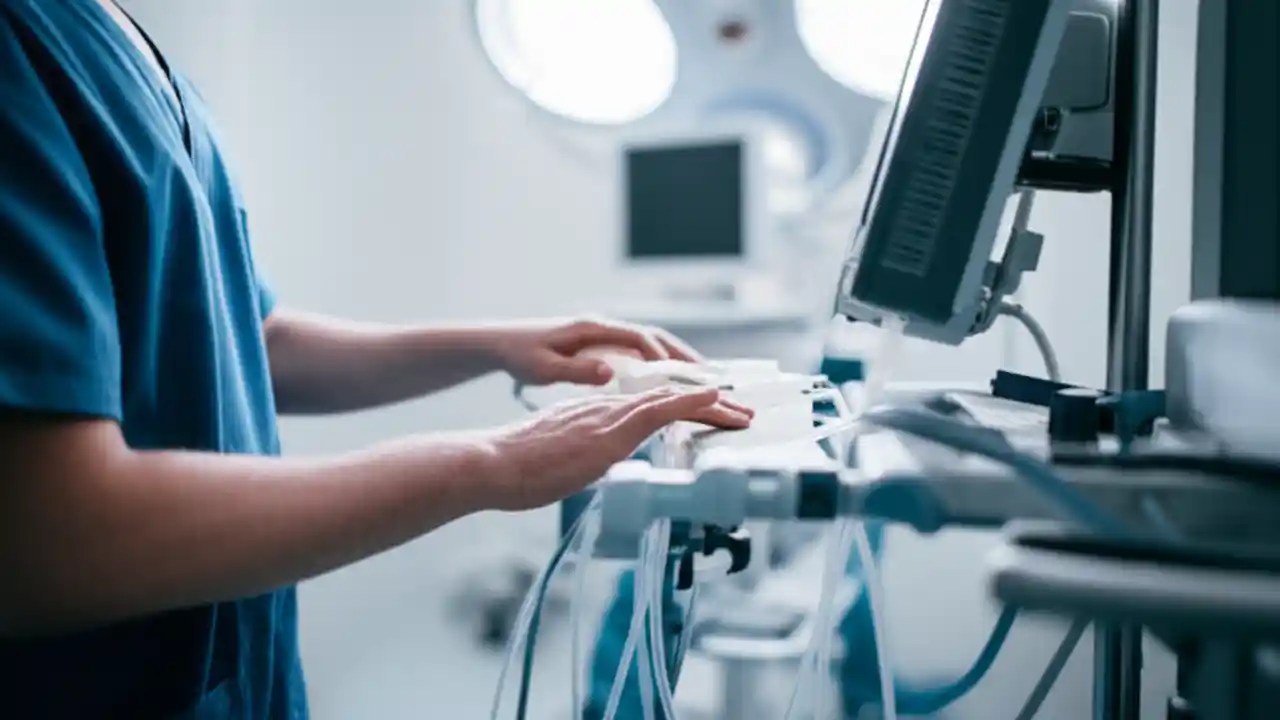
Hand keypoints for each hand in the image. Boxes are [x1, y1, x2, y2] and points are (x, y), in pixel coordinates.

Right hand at [480, 388, 751, 510]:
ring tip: (741, 412)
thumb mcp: (554, 460)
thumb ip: (577, 459)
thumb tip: (586, 470)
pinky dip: (691, 402)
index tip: (705, 413)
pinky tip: (715, 401)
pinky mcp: (610, 429)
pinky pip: (659, 409)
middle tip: (738, 411)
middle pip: (664, 398)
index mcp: (589, 413)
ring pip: (670, 401)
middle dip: (705, 405)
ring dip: (710, 406)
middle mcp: (602, 406)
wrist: (489, 464)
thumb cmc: (511, 470)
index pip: (644, 405)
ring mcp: (607, 415)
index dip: (679, 407)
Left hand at [489, 317, 701, 386]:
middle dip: (684, 356)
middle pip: (654, 336)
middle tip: (712, 377)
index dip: (666, 358)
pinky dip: (659, 361)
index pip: (641, 339)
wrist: (501, 342)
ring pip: (650, 341)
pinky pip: (638, 349)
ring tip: (701, 378)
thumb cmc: (520, 355)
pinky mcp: (600, 342)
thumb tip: (612, 373)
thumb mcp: (544, 368)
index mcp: (594, 328)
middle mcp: (603, 326)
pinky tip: (669, 379)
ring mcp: (604, 333)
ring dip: (676, 357)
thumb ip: (577, 371)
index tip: (688, 376)